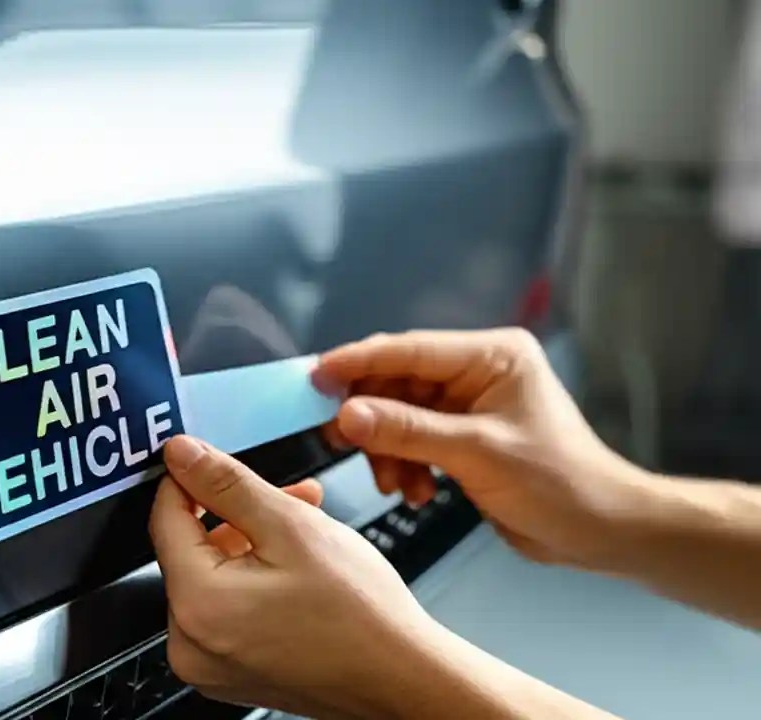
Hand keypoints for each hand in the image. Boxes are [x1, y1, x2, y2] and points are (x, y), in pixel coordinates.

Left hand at [149, 435, 447, 717]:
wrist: (404, 680)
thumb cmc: (362, 616)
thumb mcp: (291, 526)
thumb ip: (227, 484)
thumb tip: (182, 454)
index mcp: (197, 606)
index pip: (164, 519)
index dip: (188, 480)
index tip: (209, 458)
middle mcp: (190, 645)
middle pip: (192, 549)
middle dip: (238, 513)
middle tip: (289, 496)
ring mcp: (210, 664)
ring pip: (213, 575)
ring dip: (252, 541)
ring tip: (305, 525)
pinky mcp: (230, 672)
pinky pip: (227, 608)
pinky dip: (254, 578)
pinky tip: (296, 564)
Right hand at [312, 328, 641, 568]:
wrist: (602, 531)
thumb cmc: (559, 483)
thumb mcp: (477, 454)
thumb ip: (407, 431)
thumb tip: (346, 414)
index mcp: (491, 356)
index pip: (410, 350)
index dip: (359, 362)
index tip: (315, 377)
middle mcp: (477, 372)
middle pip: (398, 382)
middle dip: (371, 418)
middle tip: (339, 441)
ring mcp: (469, 406)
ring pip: (399, 416)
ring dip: (388, 451)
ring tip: (395, 484)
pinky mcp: (464, 438)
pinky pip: (413, 440)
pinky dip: (406, 465)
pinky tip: (416, 492)